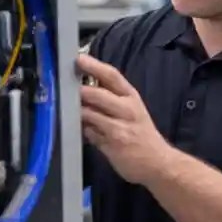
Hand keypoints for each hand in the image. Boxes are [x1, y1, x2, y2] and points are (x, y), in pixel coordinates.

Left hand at [77, 54, 172, 184]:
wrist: (158, 162)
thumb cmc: (142, 134)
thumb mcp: (132, 110)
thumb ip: (111, 100)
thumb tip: (84, 89)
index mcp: (131, 97)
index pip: (112, 76)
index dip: (94, 66)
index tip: (78, 59)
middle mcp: (127, 110)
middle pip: (97, 94)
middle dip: (79, 91)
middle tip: (63, 87)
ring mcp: (119, 128)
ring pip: (89, 114)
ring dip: (77, 112)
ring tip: (67, 109)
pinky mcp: (112, 144)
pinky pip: (89, 133)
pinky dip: (83, 130)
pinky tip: (81, 130)